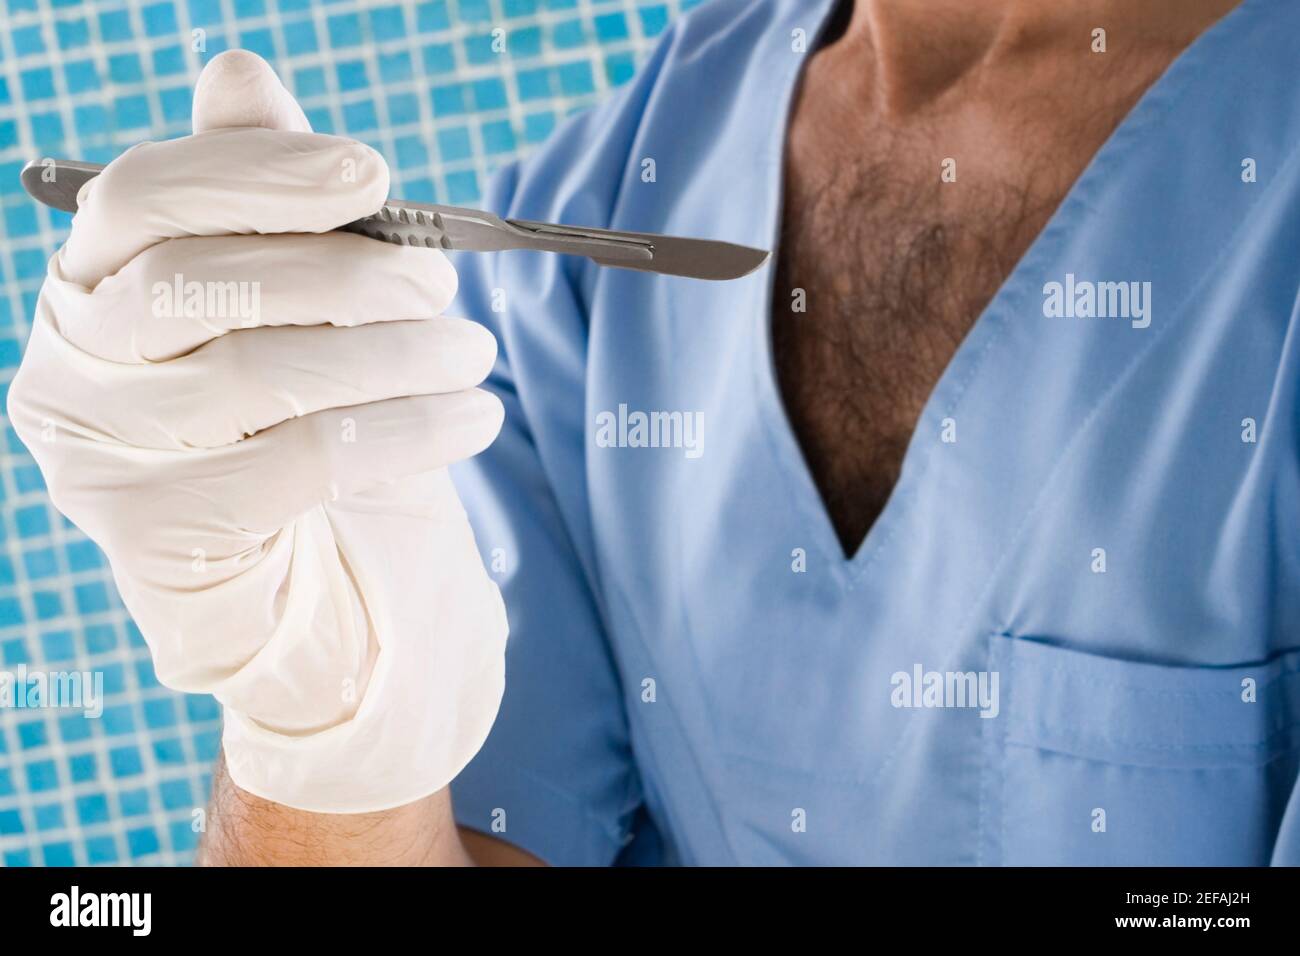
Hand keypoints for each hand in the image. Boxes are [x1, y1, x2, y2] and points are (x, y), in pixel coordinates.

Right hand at [7, 51, 508, 812]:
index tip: (371, 173)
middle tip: (447, 289)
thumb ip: (264, 204)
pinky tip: (472, 420)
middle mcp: (72, 369)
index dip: (261, 173)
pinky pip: (303, 459)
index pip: (147, 200)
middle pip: (203, 282)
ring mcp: (104, 461)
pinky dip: (409, 429)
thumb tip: (239, 73)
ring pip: (261, 372)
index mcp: (94, 289)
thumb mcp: (295, 318)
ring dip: (399, 352)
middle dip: (353, 275)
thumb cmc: (300, 435)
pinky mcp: (164, 539)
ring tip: (474, 354)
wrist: (311, 598)